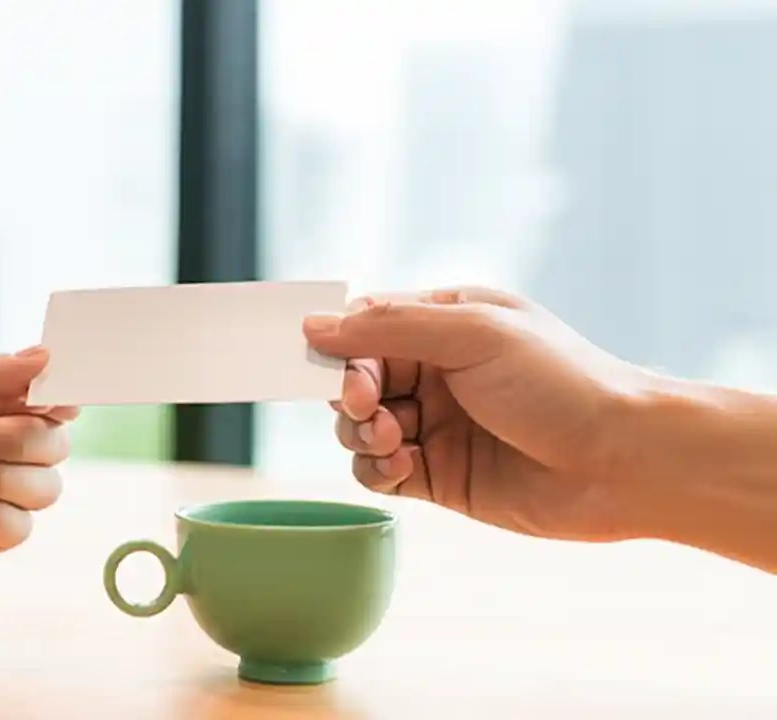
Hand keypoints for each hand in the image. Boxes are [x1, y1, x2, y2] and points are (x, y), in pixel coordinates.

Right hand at [303, 287, 650, 541]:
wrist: (626, 462)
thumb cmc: (562, 383)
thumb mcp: (474, 334)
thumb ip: (389, 326)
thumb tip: (315, 326)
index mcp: (446, 323)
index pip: (366, 324)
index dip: (337, 343)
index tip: (321, 361)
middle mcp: (436, 372)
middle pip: (355, 377)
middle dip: (350, 392)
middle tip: (367, 404)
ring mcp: (436, 425)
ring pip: (359, 427)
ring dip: (360, 433)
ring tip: (391, 439)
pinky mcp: (439, 476)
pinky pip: (379, 471)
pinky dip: (376, 469)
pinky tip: (403, 465)